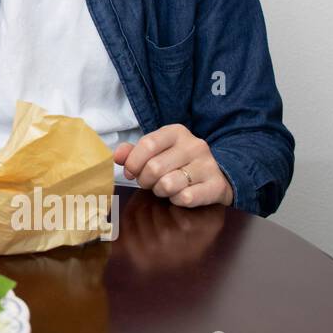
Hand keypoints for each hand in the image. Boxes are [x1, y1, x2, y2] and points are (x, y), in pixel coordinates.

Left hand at [114, 124, 234, 207]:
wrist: (216, 176)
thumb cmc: (177, 163)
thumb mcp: (156, 152)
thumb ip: (133, 152)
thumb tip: (117, 156)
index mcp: (177, 132)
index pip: (147, 144)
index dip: (133, 162)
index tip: (130, 172)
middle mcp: (195, 145)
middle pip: (154, 167)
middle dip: (145, 180)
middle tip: (148, 183)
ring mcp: (208, 165)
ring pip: (168, 184)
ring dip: (160, 191)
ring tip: (164, 188)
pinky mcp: (216, 186)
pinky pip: (185, 198)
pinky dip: (176, 200)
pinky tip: (179, 195)